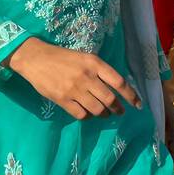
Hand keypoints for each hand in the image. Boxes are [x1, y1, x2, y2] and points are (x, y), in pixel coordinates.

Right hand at [8, 38, 143, 120]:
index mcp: (94, 64)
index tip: (137, 104)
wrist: (36, 58)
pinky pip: (81, 114)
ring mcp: (74, 89)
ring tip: (104, 114)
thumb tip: (117, 88)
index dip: (131, 95)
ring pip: (97, 109)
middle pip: (110, 99)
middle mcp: (87, 76)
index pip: (119, 82)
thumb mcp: (85, 58)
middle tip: (119, 112)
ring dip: (104, 114)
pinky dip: (88, 117)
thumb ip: (100, 71)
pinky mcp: (62, 99)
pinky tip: (88, 114)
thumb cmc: (63, 57)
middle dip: (118, 109)